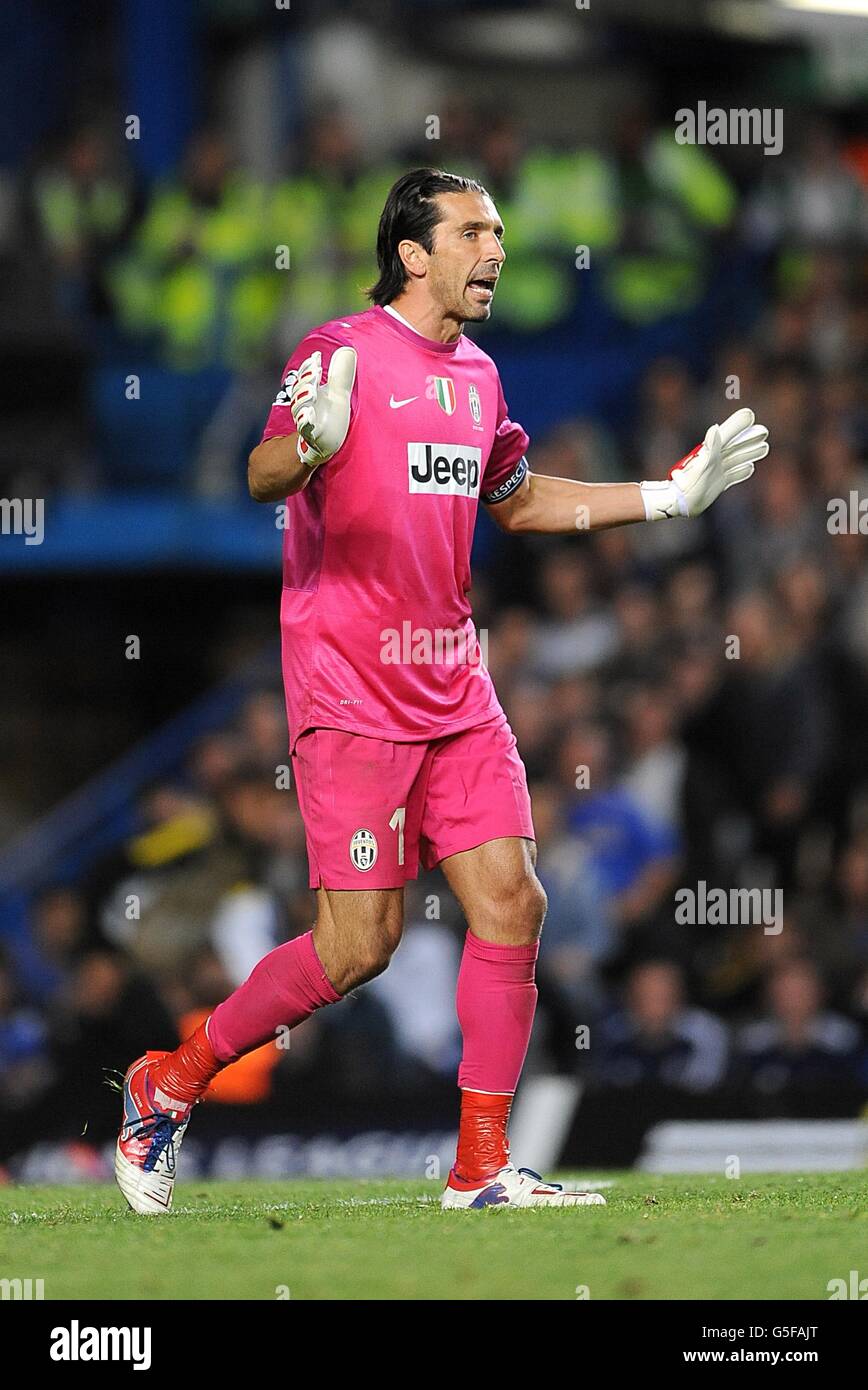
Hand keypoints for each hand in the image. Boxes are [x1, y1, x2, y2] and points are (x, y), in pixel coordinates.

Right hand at [289, 347, 356, 468]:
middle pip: (300, 391)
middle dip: (306, 380)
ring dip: (304, 398)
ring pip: (299, 408)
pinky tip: (309, 414)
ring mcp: (306, 421)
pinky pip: (305, 429)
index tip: (316, 358)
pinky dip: (306, 421)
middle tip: (316, 369)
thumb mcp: (338, 394)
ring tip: (312, 390)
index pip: (305, 378)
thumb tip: (348, 350)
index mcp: (310, 394)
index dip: (308, 368)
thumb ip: (341, 375)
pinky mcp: (311, 437)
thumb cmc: (332, 419)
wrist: (323, 445)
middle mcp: (305, 406)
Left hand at [640, 408, 768, 519]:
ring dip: (750, 453)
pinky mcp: (719, 483)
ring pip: (738, 459)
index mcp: (712, 452)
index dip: (738, 425)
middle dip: (749, 439)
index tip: (749, 414)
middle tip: (764, 431)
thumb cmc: (690, 484)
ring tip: (765, 447)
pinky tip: (750, 468)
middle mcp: (716, 461)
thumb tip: (715, 428)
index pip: (728, 435)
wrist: (682, 503)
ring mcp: (718, 472)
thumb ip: (711, 447)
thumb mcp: (702, 464)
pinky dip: (742, 471)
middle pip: (736, 447)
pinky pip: (733, 475)